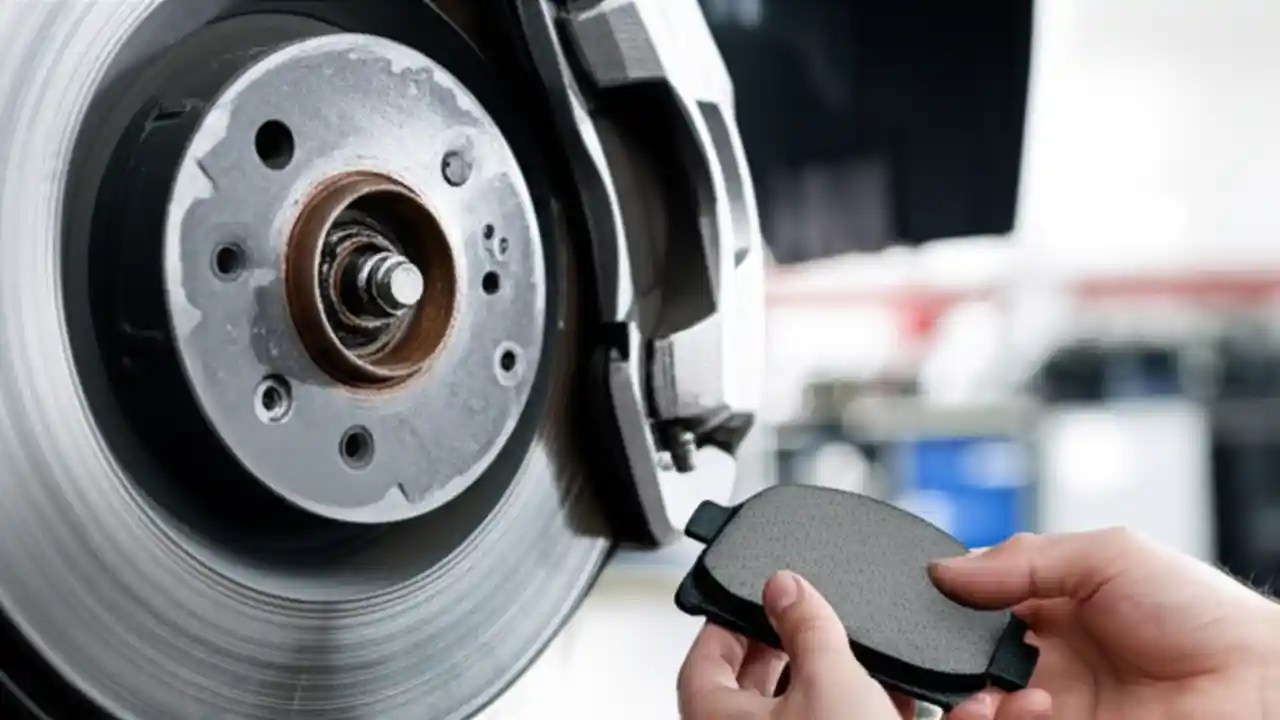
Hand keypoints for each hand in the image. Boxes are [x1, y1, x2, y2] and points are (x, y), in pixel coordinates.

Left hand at [678, 570, 918, 718]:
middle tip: (803, 614)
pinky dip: (856, 706)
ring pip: (795, 710)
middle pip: (749, 685)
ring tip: (852, 648)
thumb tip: (786, 586)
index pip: (701, 660)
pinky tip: (892, 691)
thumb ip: (808, 627)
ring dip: (823, 679)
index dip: (725, 619)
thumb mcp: (830, 682)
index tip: (750, 595)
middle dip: (781, 646)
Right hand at [932, 529, 1279, 719]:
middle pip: (965, 666)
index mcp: (1051, 610)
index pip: (974, 610)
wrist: (1260, 685)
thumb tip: (945, 569)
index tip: (937, 604)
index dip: (950, 609)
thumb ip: (1024, 556)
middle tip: (954, 659)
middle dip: (947, 665)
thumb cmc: (1206, 616)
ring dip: (971, 703)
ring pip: (979, 710)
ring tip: (996, 695)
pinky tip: (1032, 707)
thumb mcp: (1110, 555)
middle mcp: (1046, 663)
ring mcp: (1057, 710)